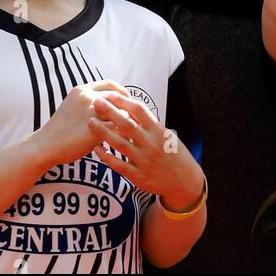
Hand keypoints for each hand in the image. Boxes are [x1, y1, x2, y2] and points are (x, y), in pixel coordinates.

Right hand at [33, 81, 132, 167]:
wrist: (45, 145)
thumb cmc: (60, 128)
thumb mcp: (72, 105)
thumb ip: (88, 101)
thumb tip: (107, 102)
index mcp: (82, 90)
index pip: (109, 84)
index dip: (121, 91)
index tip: (127, 99)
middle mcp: (87, 98)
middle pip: (117, 97)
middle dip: (128, 105)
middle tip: (135, 115)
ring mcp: (90, 113)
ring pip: (119, 113)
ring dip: (127, 121)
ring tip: (133, 129)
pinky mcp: (94, 130)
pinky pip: (115, 130)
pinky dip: (122, 135)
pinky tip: (126, 140)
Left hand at [88, 92, 203, 207]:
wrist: (184, 181)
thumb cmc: (174, 154)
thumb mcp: (166, 135)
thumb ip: (149, 124)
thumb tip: (131, 109)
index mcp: (159, 131)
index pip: (139, 111)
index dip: (124, 101)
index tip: (111, 94)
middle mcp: (151, 144)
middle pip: (127, 124)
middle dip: (110, 112)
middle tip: (96, 102)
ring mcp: (144, 161)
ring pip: (120, 144)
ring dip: (103, 132)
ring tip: (90, 122)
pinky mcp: (138, 176)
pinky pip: (119, 165)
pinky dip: (106, 157)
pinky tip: (96, 149)